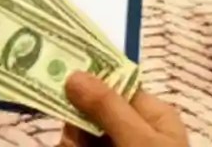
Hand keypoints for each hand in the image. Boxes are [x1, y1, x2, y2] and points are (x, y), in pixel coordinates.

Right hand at [59, 72, 187, 145]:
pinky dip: (74, 146)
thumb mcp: (139, 141)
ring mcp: (120, 145)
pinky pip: (81, 145)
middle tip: (74, 142)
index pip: (113, 85)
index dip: (86, 82)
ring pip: (81, 133)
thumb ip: (108, 108)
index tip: (57, 84)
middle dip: (76, 124)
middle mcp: (136, 128)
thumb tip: (73, 73)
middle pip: (90, 111)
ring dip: (72, 141)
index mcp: (154, 113)